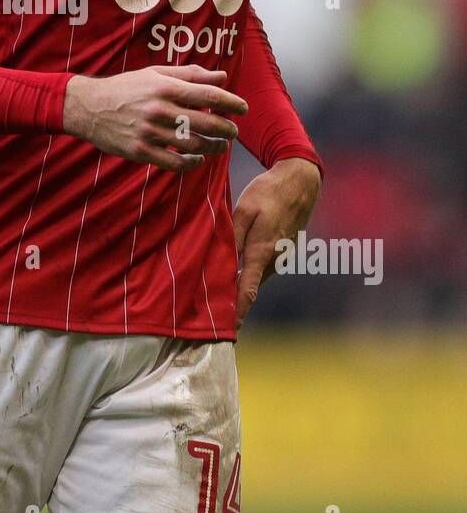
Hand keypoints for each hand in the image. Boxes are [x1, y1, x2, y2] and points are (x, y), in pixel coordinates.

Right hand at [63, 65, 247, 172]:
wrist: (88, 107)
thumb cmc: (125, 87)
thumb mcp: (155, 73)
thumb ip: (189, 75)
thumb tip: (221, 77)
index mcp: (165, 87)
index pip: (209, 96)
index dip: (232, 103)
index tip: (243, 109)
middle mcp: (160, 110)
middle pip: (206, 123)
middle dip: (226, 129)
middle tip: (233, 132)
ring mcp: (150, 133)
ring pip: (193, 145)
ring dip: (214, 148)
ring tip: (220, 146)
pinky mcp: (141, 152)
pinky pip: (174, 163)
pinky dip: (191, 163)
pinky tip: (197, 158)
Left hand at [233, 158, 321, 329]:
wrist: (301, 180)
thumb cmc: (268, 191)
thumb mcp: (243, 209)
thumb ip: (232, 237)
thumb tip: (223, 263)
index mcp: (262, 250)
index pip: (247, 289)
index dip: (238, 312)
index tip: (230, 331)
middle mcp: (275, 259)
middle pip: (250, 286)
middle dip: (234, 297)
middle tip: (210, 306)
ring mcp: (283, 256)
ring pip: (257, 275)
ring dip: (242, 281)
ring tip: (219, 284)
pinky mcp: (285, 250)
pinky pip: (264, 265)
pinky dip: (251, 268)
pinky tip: (238, 261)